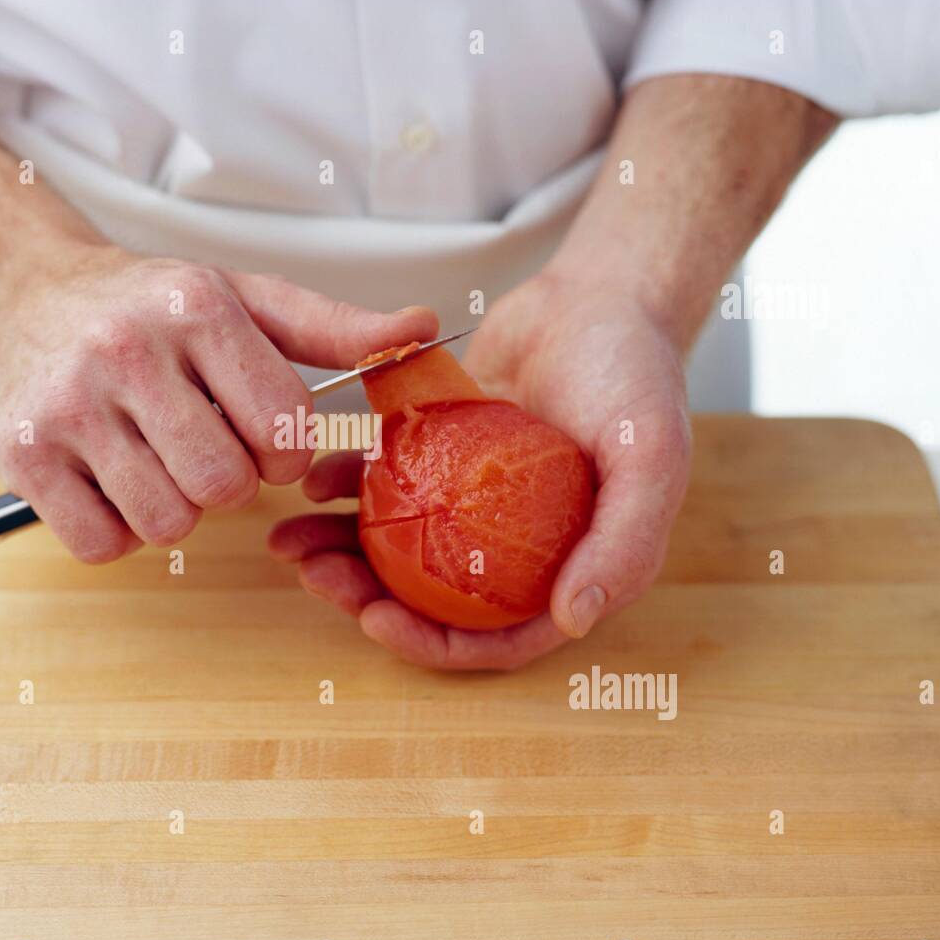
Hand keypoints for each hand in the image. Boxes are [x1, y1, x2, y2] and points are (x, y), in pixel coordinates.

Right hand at [0, 246, 437, 561]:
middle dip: (228, 484)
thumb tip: (423, 330)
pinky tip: (111, 480)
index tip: (255, 432)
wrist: (25, 290)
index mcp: (197, 309)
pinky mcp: (20, 456)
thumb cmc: (150, 306)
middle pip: (223, 487)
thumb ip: (333, 327)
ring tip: (153, 460)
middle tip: (201, 448)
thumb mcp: (244, 298)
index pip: (283, 434)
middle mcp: (126, 350)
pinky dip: (117, 529)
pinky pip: (102, 544)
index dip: (282, 452)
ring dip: (174, 509)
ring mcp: (66, 405)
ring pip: (165, 524)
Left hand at [267, 270, 690, 669]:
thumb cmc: (639, 376)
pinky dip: (345, 490)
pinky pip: (385, 486)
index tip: (374, 620)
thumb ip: (622, 543)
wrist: (604, 296)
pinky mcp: (439, 457)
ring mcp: (470, 503)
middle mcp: (511, 546)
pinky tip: (314, 483)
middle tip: (315, 578)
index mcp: (563, 567)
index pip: (494, 637)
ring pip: (397, 549)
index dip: (432, 643)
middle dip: (366, 599)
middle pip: (431, 600)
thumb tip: (574, 620)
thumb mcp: (649, 461)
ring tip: (289, 543)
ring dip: (341, 552)